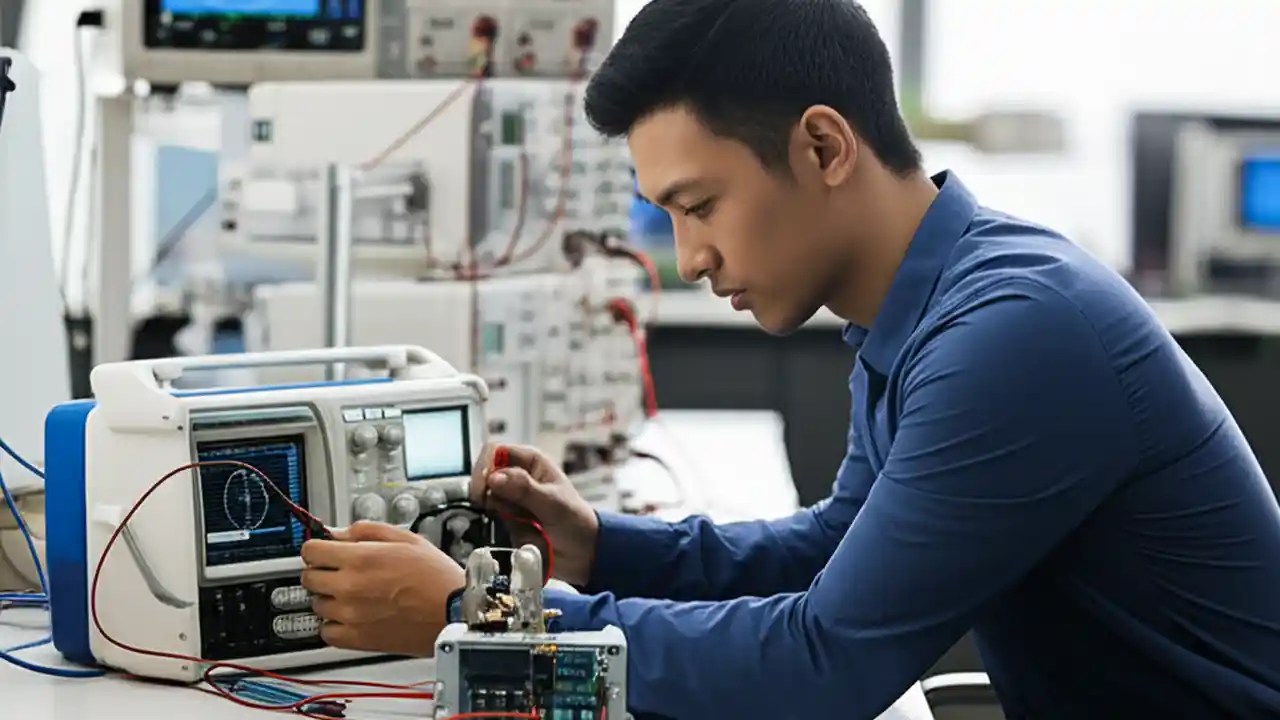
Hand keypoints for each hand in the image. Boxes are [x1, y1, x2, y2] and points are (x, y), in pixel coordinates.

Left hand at [300, 521, 463, 656]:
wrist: (453, 612)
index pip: (311, 550)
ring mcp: (350, 615)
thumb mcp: (405, 538)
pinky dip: (334, 623)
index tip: (323, 550)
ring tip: (353, 594)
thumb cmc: (436, 577)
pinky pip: (326, 631)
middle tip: (341, 571)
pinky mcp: (356, 639)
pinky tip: (351, 615)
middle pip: (308, 577)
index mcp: (360, 558)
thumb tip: (339, 532)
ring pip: (316, 603)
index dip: (317, 548)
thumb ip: (367, 531)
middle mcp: (349, 586)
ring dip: (329, 597)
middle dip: (322, 570)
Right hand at [470, 443, 599, 585]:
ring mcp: (509, 497)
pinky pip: (485, 514)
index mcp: (531, 462)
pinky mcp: (504, 517)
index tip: (484, 488)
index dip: (486, 466)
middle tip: (487, 505)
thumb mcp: (553, 503)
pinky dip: (487, 520)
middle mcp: (516, 476)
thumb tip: (494, 478)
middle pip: (484, 472)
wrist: (581, 552)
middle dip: (483, 489)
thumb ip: (524, 489)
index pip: (495, 451)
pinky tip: (500, 527)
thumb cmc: (575, 520)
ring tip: (505, 518)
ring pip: (482, 494)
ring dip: (486, 506)